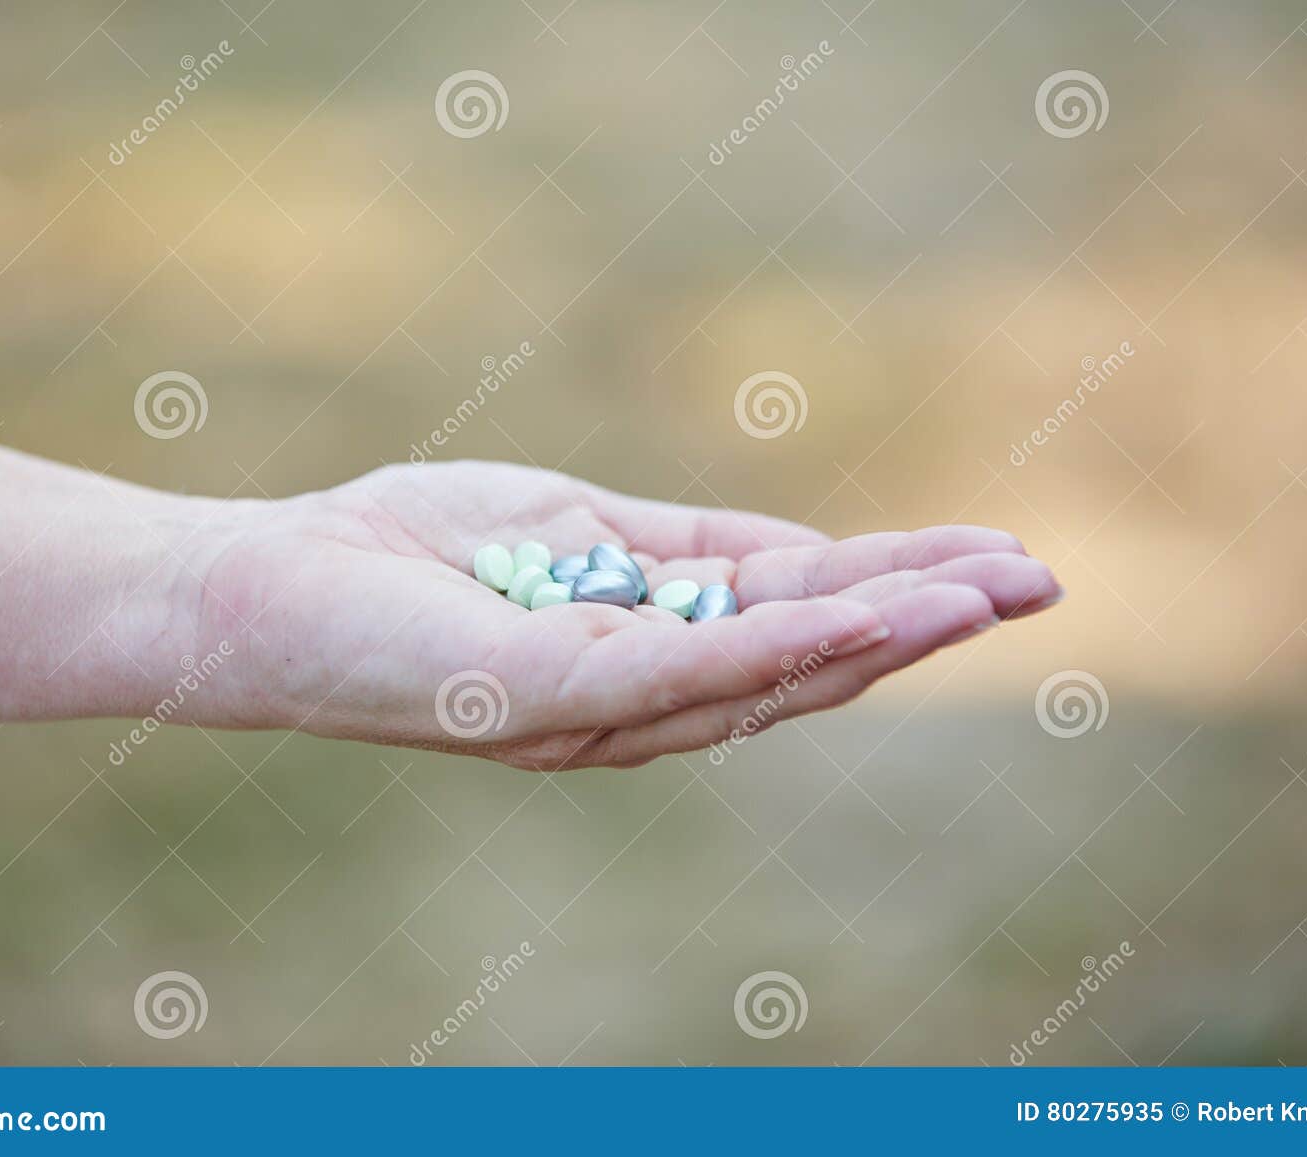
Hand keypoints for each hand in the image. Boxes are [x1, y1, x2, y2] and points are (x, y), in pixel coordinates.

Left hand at [192, 461, 1061, 768]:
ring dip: (886, 633)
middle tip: (1040, 580)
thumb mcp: (576, 530)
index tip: (992, 554)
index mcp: (648, 654)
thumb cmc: (411, 555)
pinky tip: (871, 612)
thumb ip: (686, 551)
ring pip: (770, 676)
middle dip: (926, 620)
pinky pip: (688, 668)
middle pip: (808, 664)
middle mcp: (639, 703)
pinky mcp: (548, 698)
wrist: (266, 588)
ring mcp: (599, 710)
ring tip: (990, 590)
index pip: (793, 621)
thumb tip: (808, 557)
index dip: (895, 588)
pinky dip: (787, 643)